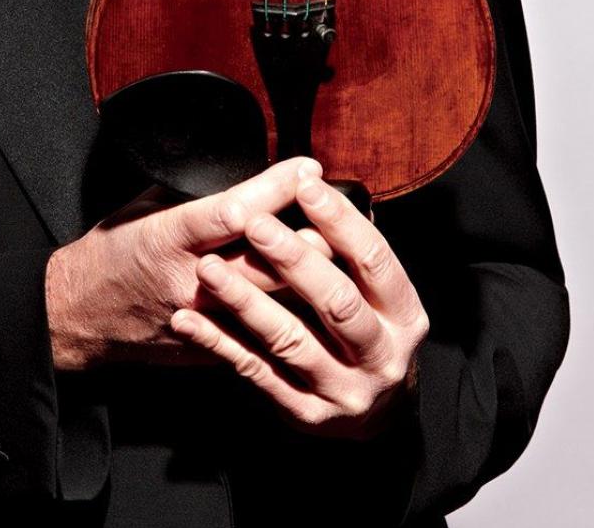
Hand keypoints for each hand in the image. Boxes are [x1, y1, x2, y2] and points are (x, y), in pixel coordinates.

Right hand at [45, 156, 325, 370]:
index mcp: (170, 236)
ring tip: (344, 258)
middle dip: (313, 238)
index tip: (308, 167)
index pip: (236, 210)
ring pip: (276, 304)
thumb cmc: (112, 252)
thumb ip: (193, 196)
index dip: (278, 187)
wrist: (80, 316)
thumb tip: (244, 175)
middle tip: (342, 215)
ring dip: (313, 280)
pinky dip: (293, 314)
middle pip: (269, 263)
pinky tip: (319, 302)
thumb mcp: (145, 207)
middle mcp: (192, 280)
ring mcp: (205, 321)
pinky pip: (263, 333)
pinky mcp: (212, 350)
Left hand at [170, 163, 428, 438]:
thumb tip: (308, 178)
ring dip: (246, 302)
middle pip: (337, 302)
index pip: (374, 259)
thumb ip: (346, 249)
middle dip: (292, 259)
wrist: (372, 411)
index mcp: (404, 314)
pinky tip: (189, 319)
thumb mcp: (373, 292)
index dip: (340, 220)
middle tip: (253, 223)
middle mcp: (383, 356)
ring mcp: (346, 390)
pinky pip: (257, 373)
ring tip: (208, 270)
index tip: (304, 183)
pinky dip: (220, 344)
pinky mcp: (307, 414)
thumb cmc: (364, 326)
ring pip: (290, 340)